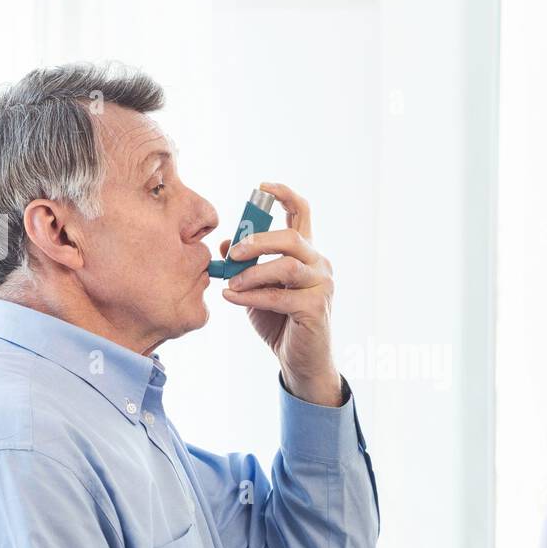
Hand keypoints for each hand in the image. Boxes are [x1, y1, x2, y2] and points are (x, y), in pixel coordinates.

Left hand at [220, 182, 342, 406]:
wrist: (299, 361)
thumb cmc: (279, 322)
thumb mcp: (255, 288)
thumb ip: (244, 266)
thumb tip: (224, 244)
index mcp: (306, 253)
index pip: (302, 213)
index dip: (284, 195)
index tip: (263, 187)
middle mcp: (319, 264)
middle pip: (292, 237)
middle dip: (258, 240)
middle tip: (233, 253)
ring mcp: (322, 285)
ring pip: (287, 266)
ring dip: (253, 273)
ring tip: (231, 284)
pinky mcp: (316, 308)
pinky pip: (281, 296)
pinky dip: (253, 296)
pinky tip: (232, 298)